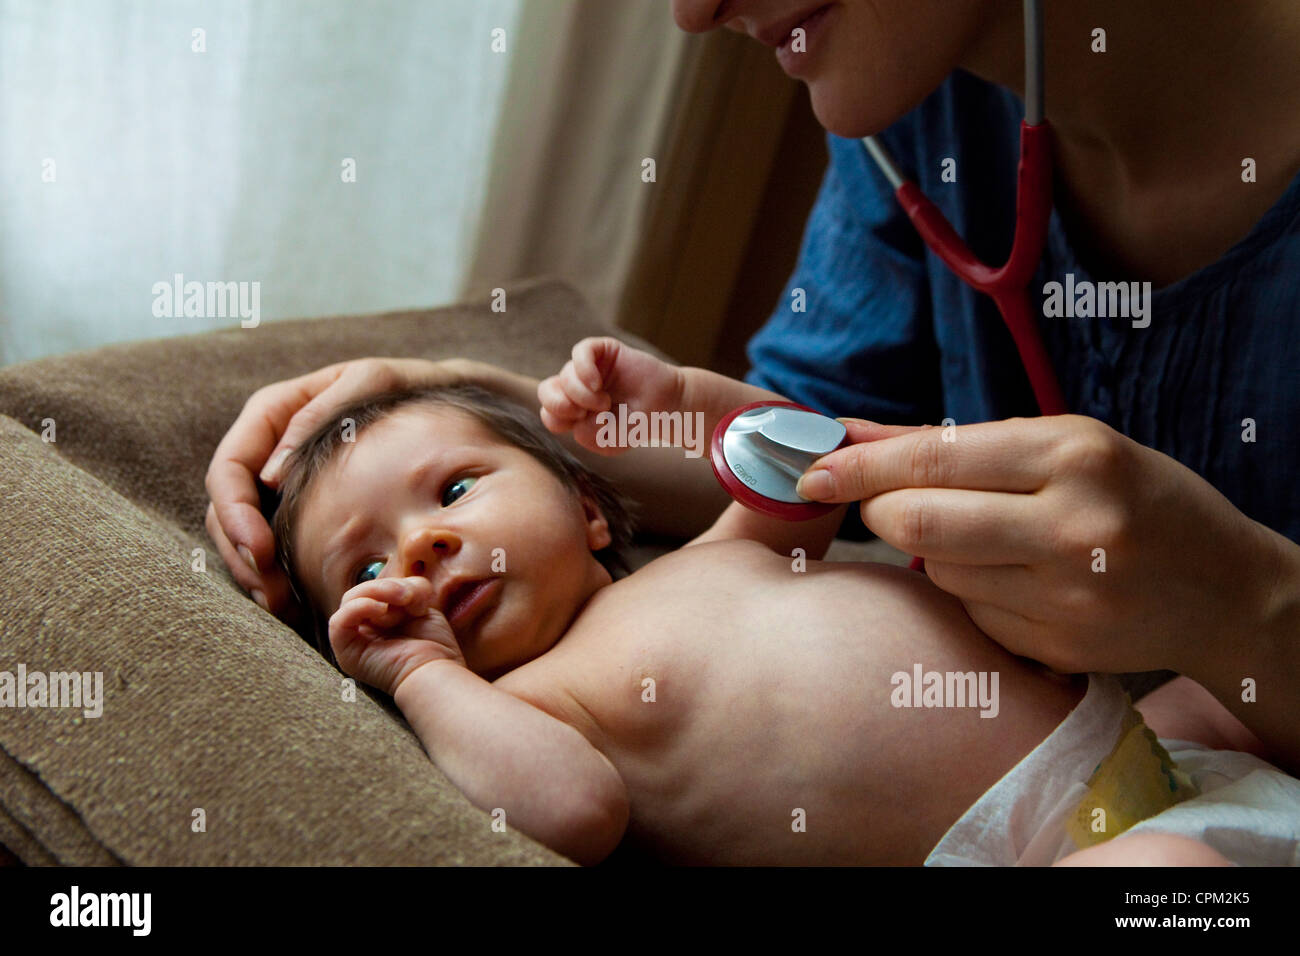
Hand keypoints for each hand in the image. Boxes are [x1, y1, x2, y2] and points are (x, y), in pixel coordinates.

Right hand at [204, 357, 471, 616]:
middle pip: (225, 508)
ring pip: (239, 532)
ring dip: (251, 573)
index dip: (234, 513)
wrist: (440, 398)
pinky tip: (292, 601)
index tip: (259, 551)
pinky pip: (269, 543)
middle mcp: (266, 448)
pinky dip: (274, 574)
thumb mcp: (371, 383)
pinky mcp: (297, 506)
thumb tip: (270, 475)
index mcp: (272, 413)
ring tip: (279, 606)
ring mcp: (278, 480)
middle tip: (270, 594)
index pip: (230, 466)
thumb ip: (321, 416)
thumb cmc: (406, 388)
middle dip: (240, 554)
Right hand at [329, 575, 465, 696]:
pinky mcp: (346, 653)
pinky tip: (382, 610)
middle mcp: (363, 632)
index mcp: (379, 622)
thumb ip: (406, 591)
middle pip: (360, 592)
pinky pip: (338, 622)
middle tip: (409, 596)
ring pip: (349, 601)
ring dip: (378, 592)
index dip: (393, 584)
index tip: (417, 595)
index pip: (374, 590)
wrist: (436, 674)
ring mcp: (353, 643)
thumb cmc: (434, 647)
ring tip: (403, 600)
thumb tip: (397, 585)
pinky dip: (359, 607)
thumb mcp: (421, 608)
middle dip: (386, 586)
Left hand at [537, 337, 682, 454]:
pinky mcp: (604, 350)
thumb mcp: (613, 442)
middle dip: (559, 405)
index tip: (581, 424)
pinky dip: (583, 369)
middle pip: (547, 391)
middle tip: (582, 413)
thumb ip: (592, 437)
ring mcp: (589, 368)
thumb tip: (578, 420)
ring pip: (565, 375)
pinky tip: (596, 383)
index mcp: (574, 410)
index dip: (558, 420)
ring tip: (605, 403)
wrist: (668, 406)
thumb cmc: (639, 423)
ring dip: (581, 395)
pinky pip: (581, 352)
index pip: (548, 413)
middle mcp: (577, 387)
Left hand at [796, 414, 1279, 676]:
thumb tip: (849, 436)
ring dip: (929, 550)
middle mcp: (1070, 526)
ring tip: (983, 535)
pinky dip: (967, 589)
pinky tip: (1012, 577)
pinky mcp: (1056, 646)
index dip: (858, 465)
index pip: (933, 461)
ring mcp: (1065, 595)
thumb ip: (953, 444)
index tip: (808, 467)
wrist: (1222, 587)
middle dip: (879, 509)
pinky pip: (968, 612)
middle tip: (883, 502)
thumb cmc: (1134, 495)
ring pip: (936, 570)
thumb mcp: (1062, 444)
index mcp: (1072, 455)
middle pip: (917, 523)